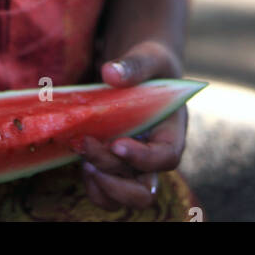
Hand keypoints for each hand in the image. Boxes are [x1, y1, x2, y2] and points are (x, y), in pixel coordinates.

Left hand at [77, 42, 186, 212]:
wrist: (145, 72)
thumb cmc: (153, 65)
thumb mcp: (149, 57)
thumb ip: (134, 65)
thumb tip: (110, 72)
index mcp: (172, 131)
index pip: (167, 157)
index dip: (143, 158)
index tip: (117, 143)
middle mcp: (156, 156)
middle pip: (145, 191)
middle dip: (114, 177)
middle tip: (88, 147)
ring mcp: (137, 166)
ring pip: (125, 198)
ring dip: (101, 184)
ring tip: (82, 156)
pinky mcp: (118, 166)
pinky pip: (108, 193)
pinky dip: (93, 185)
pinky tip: (81, 158)